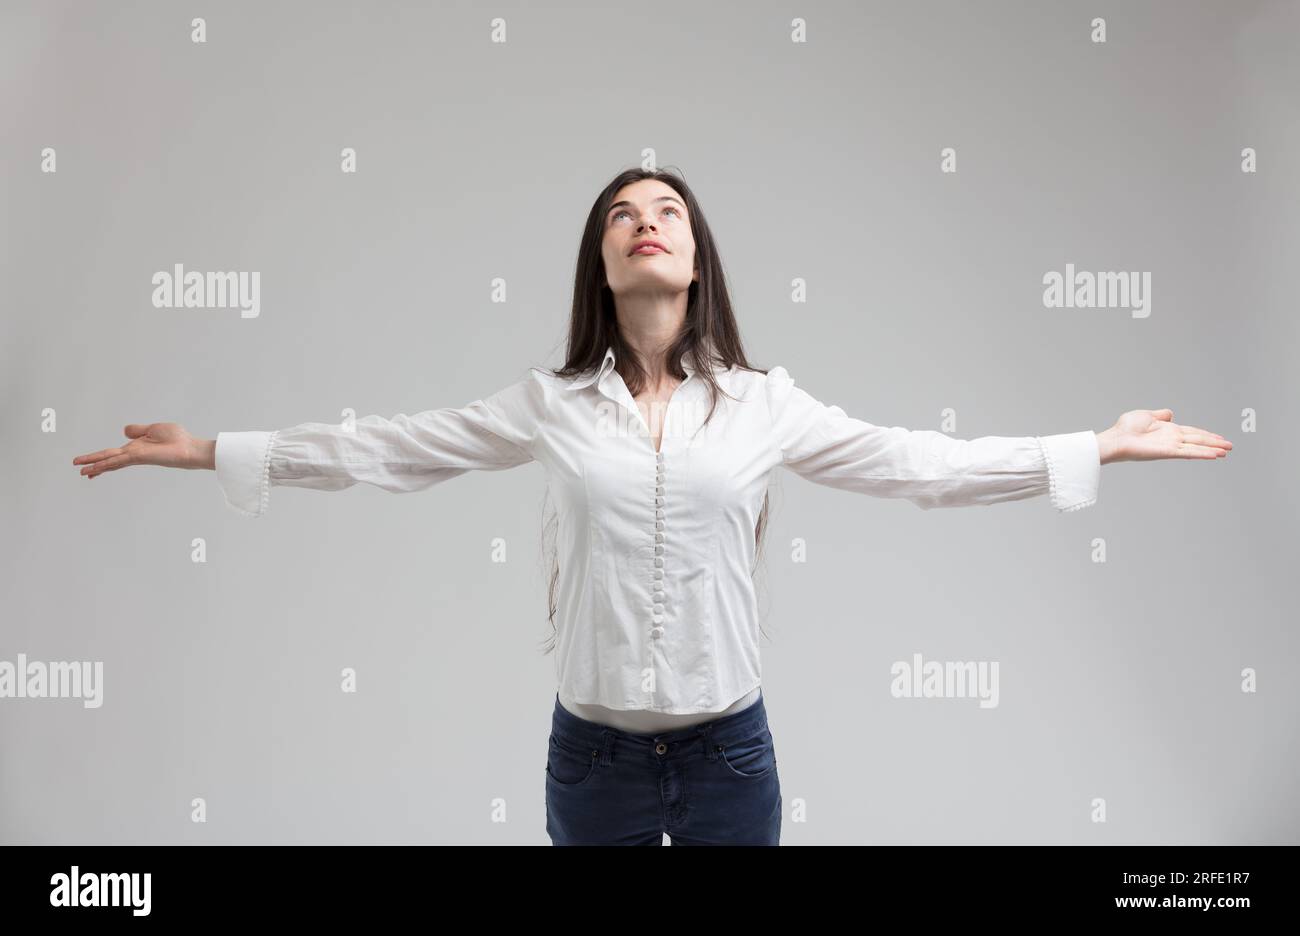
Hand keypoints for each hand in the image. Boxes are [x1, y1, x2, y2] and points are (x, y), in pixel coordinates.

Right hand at [72, 423, 215, 477]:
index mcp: (136, 447)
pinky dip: (106, 464)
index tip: (90, 464)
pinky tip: (96, 468)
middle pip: (109, 459)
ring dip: (96, 466)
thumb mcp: (154, 429)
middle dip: (93, 464)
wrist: (189, 448)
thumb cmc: (178, 439)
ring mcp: (135, 456)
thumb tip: (125, 431)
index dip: (101, 458)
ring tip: (82, 472)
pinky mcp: (138, 457)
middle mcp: (133, 454)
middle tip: (79, 470)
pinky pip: (118, 460)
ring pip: (110, 461)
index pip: (114, 454)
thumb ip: (138, 430)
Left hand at [1094, 410, 1231, 464]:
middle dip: (1214, 443)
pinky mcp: (1167, 452)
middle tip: (1230, 446)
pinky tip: (1214, 455)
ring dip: (1212, 450)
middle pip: (1198, 440)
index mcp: (1168, 430)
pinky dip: (1202, 453)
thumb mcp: (1146, 415)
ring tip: (1226, 452)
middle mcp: (1172, 439)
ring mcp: (1170, 446)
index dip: (1207, 434)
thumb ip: (1160, 415)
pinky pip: (1188, 452)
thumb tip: (1170, 413)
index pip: (1192, 432)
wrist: (1115, 438)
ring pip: (1196, 447)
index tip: (1220, 438)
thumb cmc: (1125, 428)